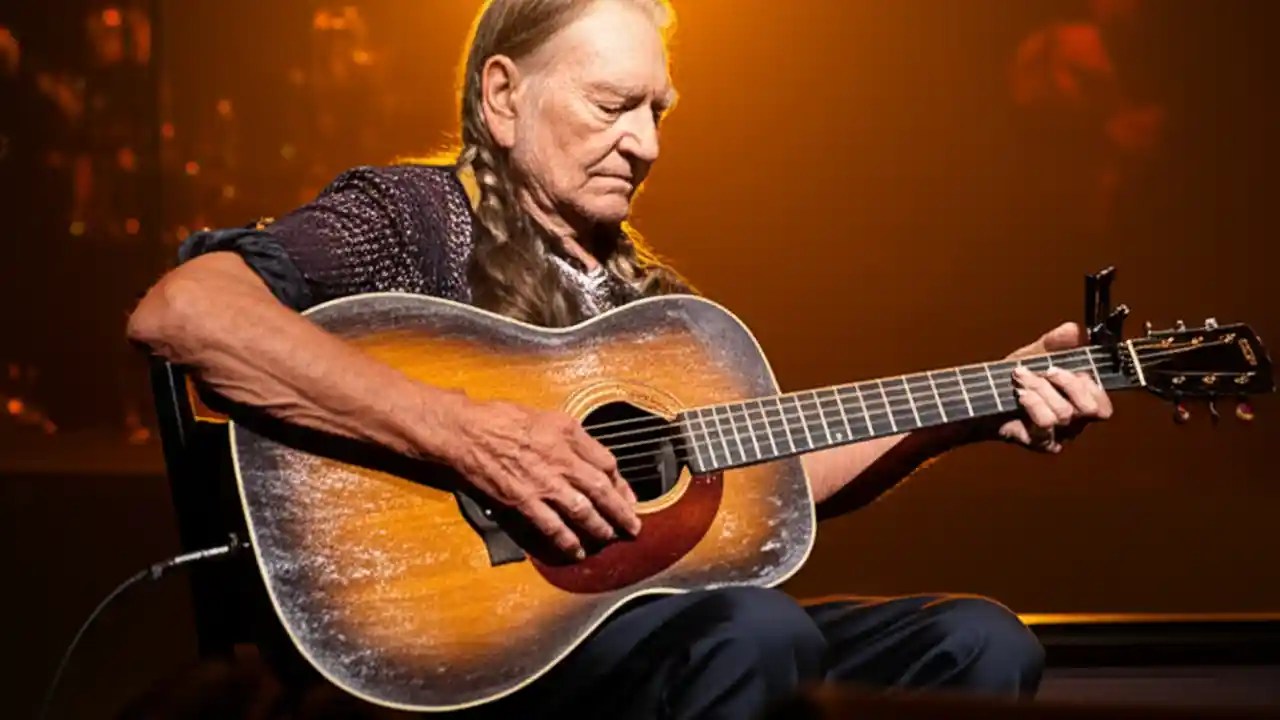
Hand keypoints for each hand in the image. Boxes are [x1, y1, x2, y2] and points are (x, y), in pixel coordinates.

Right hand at [441, 399, 640, 559]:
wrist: (466, 432)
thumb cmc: (502, 419)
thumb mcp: (547, 416)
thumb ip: (574, 437)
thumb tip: (596, 458)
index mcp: (568, 435)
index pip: (606, 462)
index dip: (621, 483)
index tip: (628, 496)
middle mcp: (560, 460)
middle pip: (601, 490)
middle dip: (621, 512)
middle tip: (633, 527)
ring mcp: (543, 483)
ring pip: (582, 511)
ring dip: (599, 528)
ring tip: (609, 538)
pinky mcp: (523, 501)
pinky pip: (551, 526)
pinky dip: (567, 541)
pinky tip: (576, 550)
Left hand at [984, 322, 1113, 452]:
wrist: (985, 395)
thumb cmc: (1018, 377)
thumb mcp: (1037, 354)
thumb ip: (1056, 342)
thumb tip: (1075, 330)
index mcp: (1081, 403)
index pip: (1103, 406)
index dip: (1091, 387)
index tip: (1070, 368)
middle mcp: (1074, 423)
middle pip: (1088, 409)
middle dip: (1068, 384)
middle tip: (1047, 370)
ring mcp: (1058, 435)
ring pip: (1063, 414)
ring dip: (1041, 389)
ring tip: (1021, 377)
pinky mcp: (1040, 442)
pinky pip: (1044, 426)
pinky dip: (1033, 404)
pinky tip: (1020, 393)